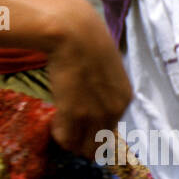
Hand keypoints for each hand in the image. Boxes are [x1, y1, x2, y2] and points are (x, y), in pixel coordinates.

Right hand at [44, 4, 132, 159]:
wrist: (75, 32)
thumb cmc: (86, 44)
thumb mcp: (106, 70)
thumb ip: (104, 91)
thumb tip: (92, 101)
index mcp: (124, 100)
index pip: (111, 132)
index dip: (92, 131)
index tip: (79, 125)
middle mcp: (113, 111)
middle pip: (97, 145)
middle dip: (81, 141)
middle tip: (67, 127)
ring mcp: (95, 114)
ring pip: (80, 145)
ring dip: (69, 138)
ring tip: (59, 121)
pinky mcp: (75, 113)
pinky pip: (65, 137)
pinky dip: (58, 132)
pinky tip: (54, 118)